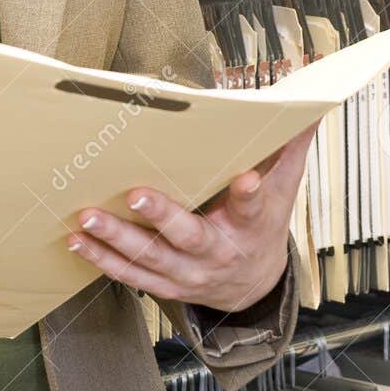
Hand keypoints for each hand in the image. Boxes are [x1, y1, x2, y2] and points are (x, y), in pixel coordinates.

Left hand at [65, 122, 318, 314]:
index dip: (250, 195)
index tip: (246, 178)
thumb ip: (290, 147)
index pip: (254, 208)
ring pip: (152, 259)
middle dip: (163, 217)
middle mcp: (219, 253)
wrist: (253, 285)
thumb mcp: (283, 188)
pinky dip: (103, 260)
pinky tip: (79, 241)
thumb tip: (311, 104)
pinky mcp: (167, 286)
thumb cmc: (263, 224)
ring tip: (88, 218)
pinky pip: (132, 277)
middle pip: (190, 237)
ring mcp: (190, 274)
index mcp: (252, 225)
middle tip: (136, 194)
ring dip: (118, 239)